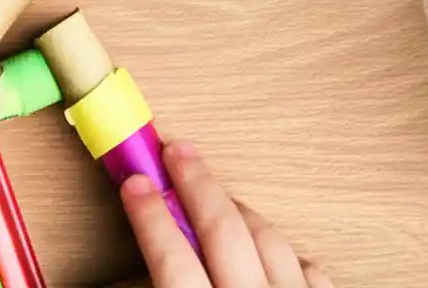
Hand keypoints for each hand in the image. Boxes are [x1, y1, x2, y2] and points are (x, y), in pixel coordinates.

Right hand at [121, 141, 331, 287]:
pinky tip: (268, 243)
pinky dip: (283, 251)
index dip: (149, 215)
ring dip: (238, 210)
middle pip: (222, 230)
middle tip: (176, 151)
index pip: (172, 258)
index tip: (135, 183)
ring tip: (216, 193)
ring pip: (268, 239)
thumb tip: (119, 280)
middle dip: (195, 183)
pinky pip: (309, 268)